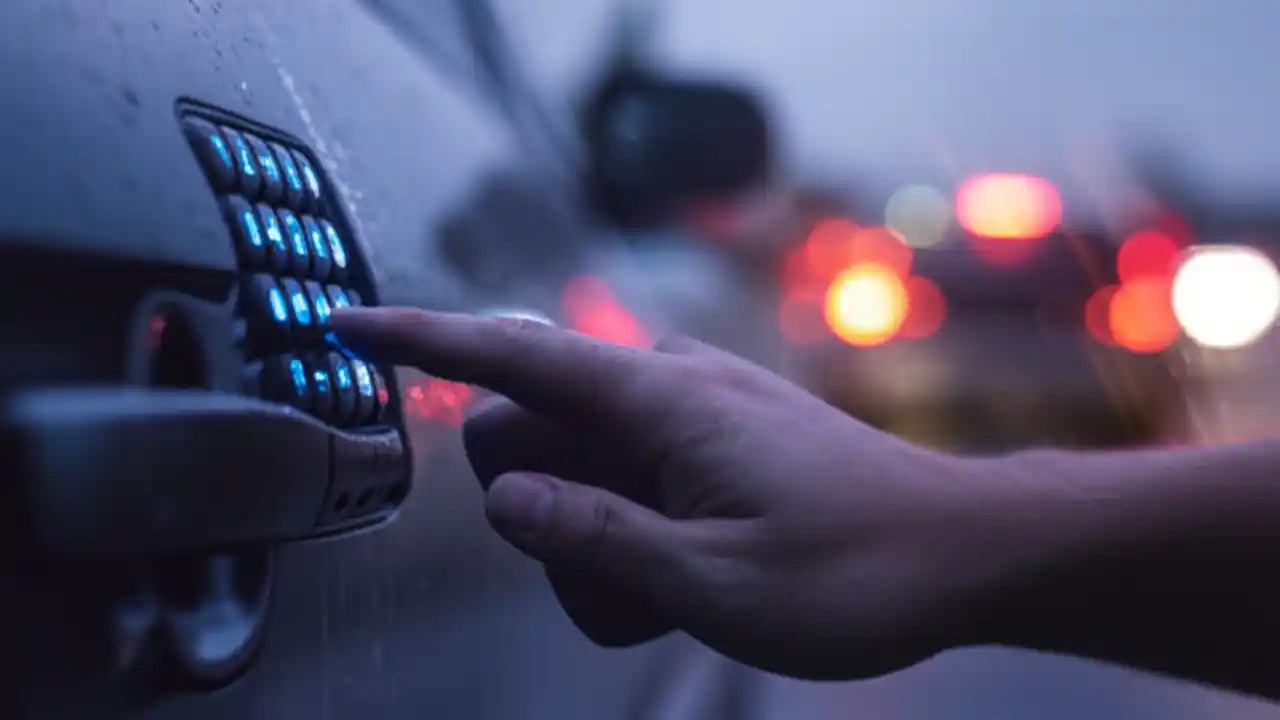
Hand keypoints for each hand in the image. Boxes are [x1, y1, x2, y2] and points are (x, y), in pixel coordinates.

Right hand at [333, 307, 992, 679]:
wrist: (965, 551)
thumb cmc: (860, 571)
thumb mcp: (713, 582)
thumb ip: (595, 537)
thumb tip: (505, 499)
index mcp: (664, 402)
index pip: (514, 354)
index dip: (422, 341)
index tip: (347, 322)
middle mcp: (672, 386)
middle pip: (532, 425)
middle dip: (536, 506)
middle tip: (618, 578)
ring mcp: (695, 409)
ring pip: (577, 459)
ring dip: (590, 532)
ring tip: (671, 588)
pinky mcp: (715, 435)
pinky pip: (627, 469)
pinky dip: (627, 525)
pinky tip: (685, 570)